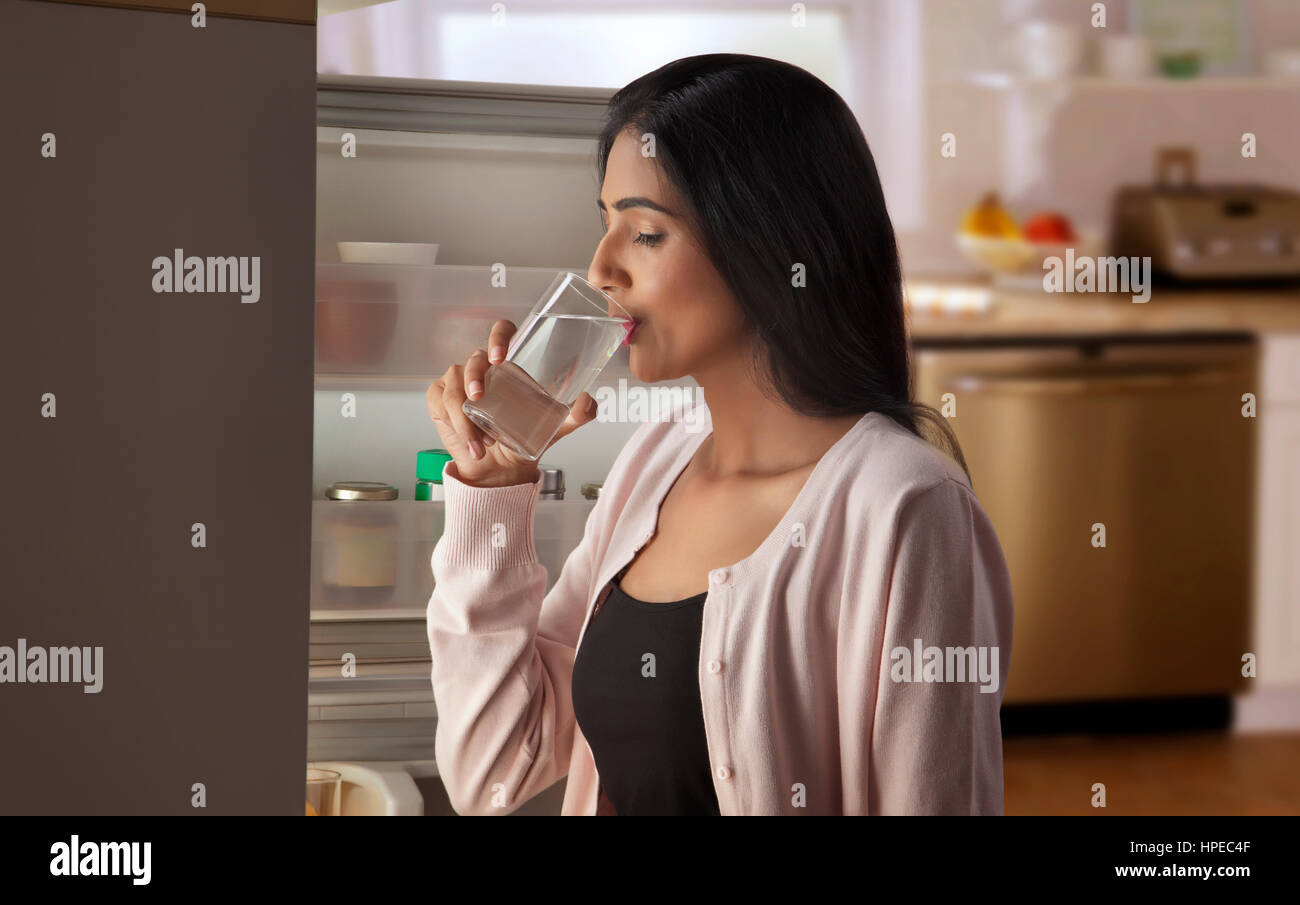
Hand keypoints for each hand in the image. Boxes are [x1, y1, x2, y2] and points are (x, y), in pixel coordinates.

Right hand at [426, 318, 598, 487]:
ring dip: (467, 416)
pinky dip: (456, 423)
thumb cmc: (523, 438)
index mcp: (509, 364)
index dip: (499, 336)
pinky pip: (441, 401)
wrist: (501, 468)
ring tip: (486, 441)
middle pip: (474, 358)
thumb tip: (587, 401)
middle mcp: (483, 367)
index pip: (503, 332)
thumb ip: (577, 415)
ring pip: (455, 384)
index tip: (499, 356)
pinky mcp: (440, 398)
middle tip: (480, 398)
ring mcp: (458, 381)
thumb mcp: (555, 427)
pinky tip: (472, 441)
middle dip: (474, 377)